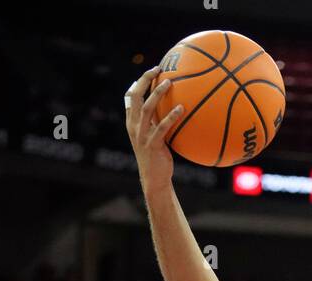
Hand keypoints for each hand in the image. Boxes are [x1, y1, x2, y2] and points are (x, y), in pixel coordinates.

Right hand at [124, 66, 182, 190]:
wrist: (154, 179)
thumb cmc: (157, 157)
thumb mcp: (154, 136)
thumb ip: (157, 122)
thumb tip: (173, 106)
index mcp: (132, 122)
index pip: (131, 96)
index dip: (139, 82)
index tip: (152, 71)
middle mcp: (134, 126)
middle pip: (135, 96)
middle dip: (145, 80)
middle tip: (159, 69)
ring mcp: (142, 136)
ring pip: (147, 108)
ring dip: (158, 93)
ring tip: (169, 82)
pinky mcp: (152, 145)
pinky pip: (162, 127)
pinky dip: (171, 116)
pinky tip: (181, 109)